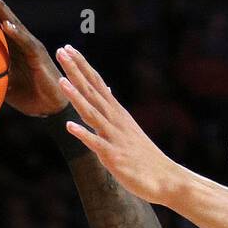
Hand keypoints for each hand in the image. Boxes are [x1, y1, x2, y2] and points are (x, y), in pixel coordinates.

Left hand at [0, 0, 66, 116]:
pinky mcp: (38, 55)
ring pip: (13, 21)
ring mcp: (29, 44)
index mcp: (10, 43)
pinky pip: (26, 43)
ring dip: (0, 6)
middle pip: (1, 10)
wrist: (49, 108)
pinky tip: (6, 25)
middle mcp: (19, 39)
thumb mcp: (3, 84)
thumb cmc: (27, 96)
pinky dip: (16, 34)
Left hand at [55, 45, 178, 204]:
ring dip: (76, 97)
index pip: (97, 84)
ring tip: (61, 81)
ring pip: (92, 113)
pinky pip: (96, 144)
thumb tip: (105, 88)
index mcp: (117, 113)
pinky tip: (69, 126)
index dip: (82, 66)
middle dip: (76, 72)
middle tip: (62, 51)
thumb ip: (113, 109)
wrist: (166, 178)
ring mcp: (114, 137)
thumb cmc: (144, 156)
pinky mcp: (114, 157)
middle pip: (92, 91)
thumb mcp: (128, 127)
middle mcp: (115, 120)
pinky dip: (83, 134)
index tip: (68, 49)